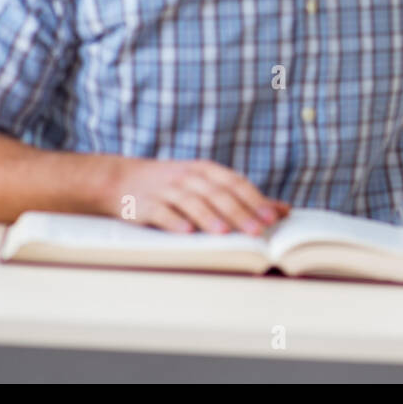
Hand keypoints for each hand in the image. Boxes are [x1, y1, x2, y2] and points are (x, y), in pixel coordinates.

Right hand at [106, 159, 290, 234]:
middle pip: (217, 194)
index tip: (272, 218)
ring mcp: (166, 190)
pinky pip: (162, 213)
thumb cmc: (173, 185)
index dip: (255, 200)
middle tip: (258, 231)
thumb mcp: (205, 184)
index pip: (235, 183)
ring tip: (225, 233)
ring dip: (209, 218)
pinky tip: (187, 233)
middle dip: (239, 212)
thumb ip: (242, 197)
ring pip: (192, 202)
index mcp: (205, 170)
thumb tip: (282, 210)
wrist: (120, 179)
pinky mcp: (145, 204)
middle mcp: (187, 177)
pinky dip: (175, 222)